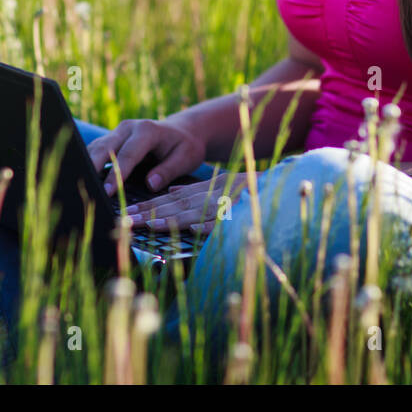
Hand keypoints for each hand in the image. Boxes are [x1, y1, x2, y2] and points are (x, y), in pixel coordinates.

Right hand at [86, 118, 205, 196]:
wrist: (183, 131)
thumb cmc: (186, 146)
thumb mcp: (186, 158)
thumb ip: (168, 171)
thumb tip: (150, 184)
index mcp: (147, 130)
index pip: (127, 154)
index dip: (116, 174)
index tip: (107, 192)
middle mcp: (129, 127)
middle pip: (105, 147)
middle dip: (93, 167)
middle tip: (86, 189)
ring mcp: (118, 132)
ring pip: (96, 148)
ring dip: (87, 165)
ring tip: (81, 186)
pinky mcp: (112, 139)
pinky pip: (97, 150)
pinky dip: (89, 164)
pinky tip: (84, 180)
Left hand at [124, 171, 248, 235]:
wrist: (287, 184)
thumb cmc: (253, 188)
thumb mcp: (223, 182)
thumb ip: (197, 187)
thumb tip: (173, 189)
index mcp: (207, 189)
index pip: (171, 198)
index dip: (148, 206)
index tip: (126, 214)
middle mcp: (214, 195)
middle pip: (176, 205)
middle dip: (149, 214)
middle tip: (125, 221)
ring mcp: (228, 205)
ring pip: (194, 213)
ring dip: (170, 219)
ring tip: (148, 226)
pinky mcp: (244, 215)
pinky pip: (226, 222)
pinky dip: (211, 225)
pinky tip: (195, 229)